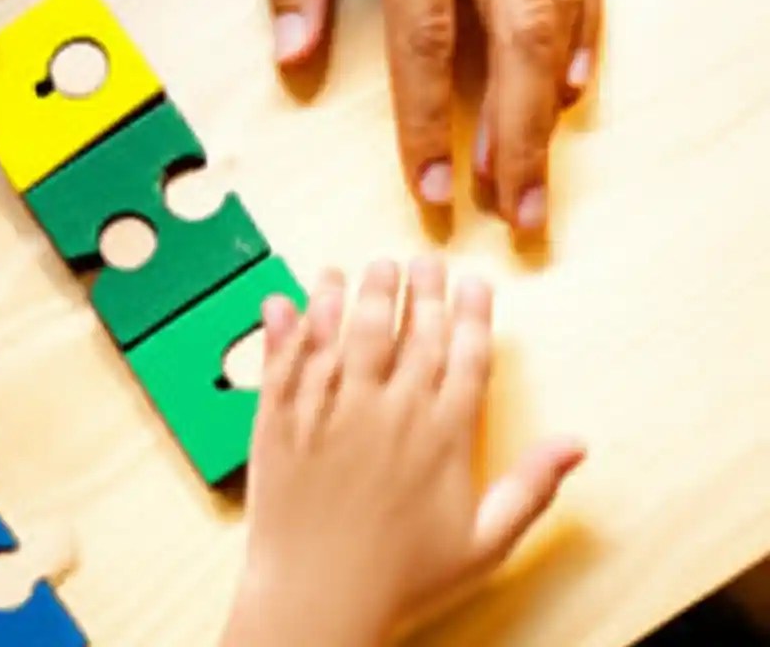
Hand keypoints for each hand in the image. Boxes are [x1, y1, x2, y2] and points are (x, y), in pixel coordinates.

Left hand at [220, 259, 583, 645]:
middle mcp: (388, 409)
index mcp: (441, 434)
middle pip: (408, 329)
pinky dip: (288, 324)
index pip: (464, 353)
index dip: (470, 311)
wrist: (317, 600)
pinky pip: (284, 359)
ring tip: (365, 267)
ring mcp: (329, 410)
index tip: (472, 280)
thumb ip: (531, 487)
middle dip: (418, 287)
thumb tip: (578, 444)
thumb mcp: (484, 543)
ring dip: (358, 292)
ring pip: (347, 331)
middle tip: (421, 259)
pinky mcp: (280, 420)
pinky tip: (290, 296)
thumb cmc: (403, 578)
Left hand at [263, 0, 600, 235]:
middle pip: (520, 30)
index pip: (426, 33)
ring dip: (551, 96)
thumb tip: (295, 54)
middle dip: (521, 132)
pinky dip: (586, 30)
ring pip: (562, 4)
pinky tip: (572, 88)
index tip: (435, 191)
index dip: (429, 118)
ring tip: (532, 172)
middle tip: (517, 212)